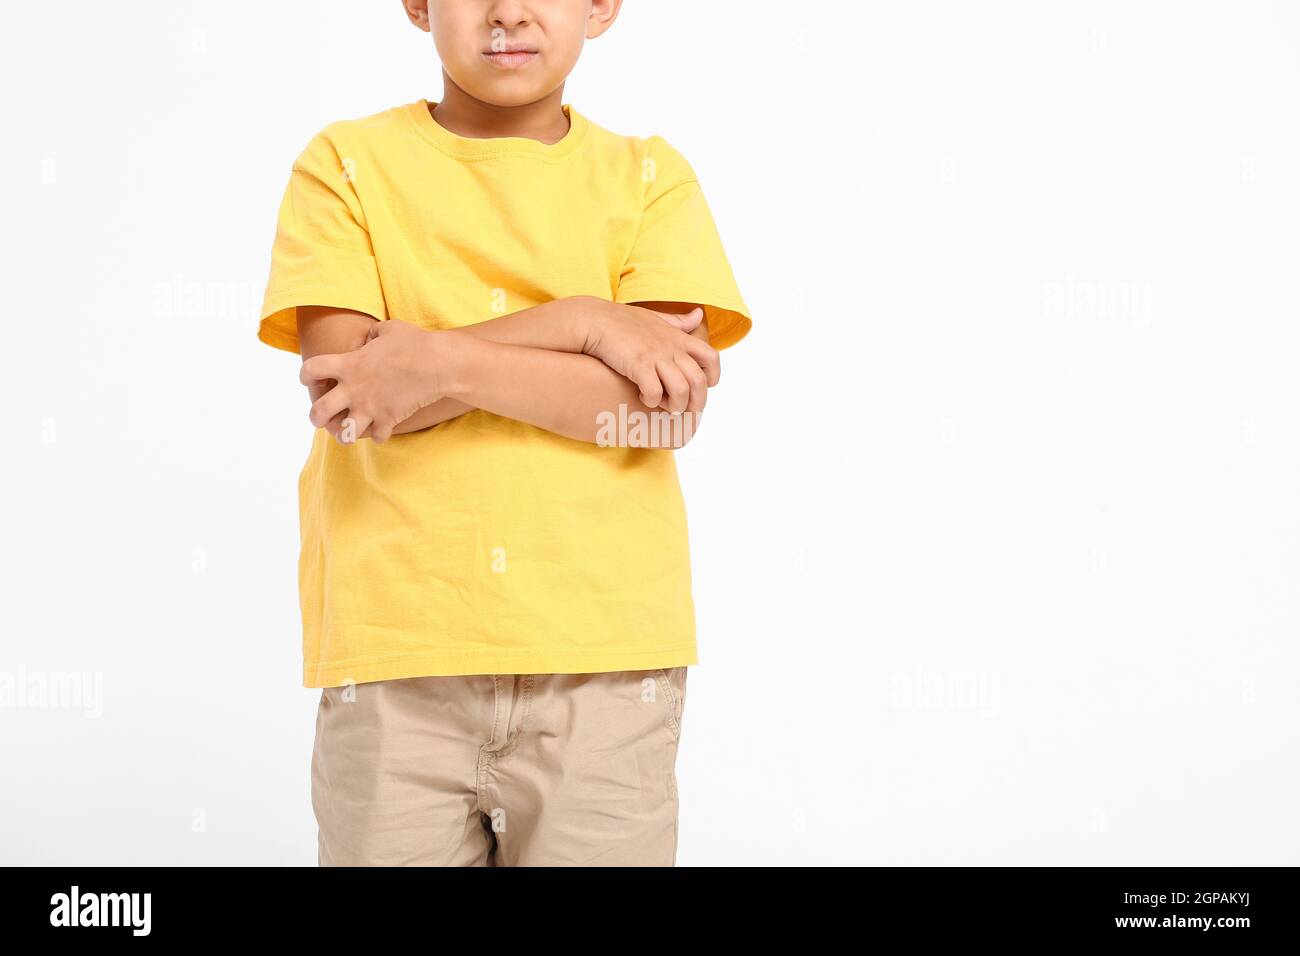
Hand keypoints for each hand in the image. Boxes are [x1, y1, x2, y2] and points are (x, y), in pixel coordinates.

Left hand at [300, 319, 454, 443]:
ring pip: (344, 433)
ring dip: (344, 433)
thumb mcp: (388, 328)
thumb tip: (367, 340)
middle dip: (316, 416)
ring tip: (349, 429)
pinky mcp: (389, 419)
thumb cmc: (415, 342)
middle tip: (322, 416)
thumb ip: (371, 334)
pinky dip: (378, 434)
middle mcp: (354, 389)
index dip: (305, 374)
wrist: (439, 363)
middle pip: (318, 412)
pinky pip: (376, 437)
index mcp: (349, 364)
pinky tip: (382, 427)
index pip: (310, 370)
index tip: (310, 379)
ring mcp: (370, 407)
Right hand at [581, 302, 719, 413]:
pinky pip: (655, 392)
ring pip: (681, 390)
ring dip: (675, 405)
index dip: (711, 378)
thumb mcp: (656, 317)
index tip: (699, 387)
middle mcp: (672, 347)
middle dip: (695, 402)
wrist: (595, 319)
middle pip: (700, 381)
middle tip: (682, 409)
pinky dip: (651, 401)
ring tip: (663, 406)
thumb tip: (698, 315)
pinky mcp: (638, 365)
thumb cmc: (622, 321)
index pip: (712, 358)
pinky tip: (643, 398)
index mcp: (679, 338)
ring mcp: (656, 356)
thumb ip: (679, 321)